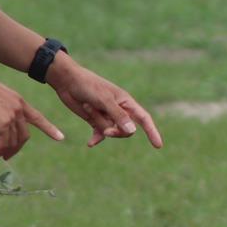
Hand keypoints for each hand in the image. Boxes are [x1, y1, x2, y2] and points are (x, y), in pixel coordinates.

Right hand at [0, 75, 63, 161]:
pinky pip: (3, 143)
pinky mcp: (2, 123)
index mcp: (21, 103)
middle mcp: (20, 110)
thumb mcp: (0, 98)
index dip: (49, 129)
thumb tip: (2, 122)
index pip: (38, 118)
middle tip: (6, 156)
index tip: (60, 138)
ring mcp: (13, 116)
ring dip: (3, 152)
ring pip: (13, 142)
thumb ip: (6, 109)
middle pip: (24, 136)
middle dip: (15, 148)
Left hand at [49, 57, 163, 148]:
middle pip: (127, 130)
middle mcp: (119, 110)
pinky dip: (96, 138)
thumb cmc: (88, 86)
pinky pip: (100, 134)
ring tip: (88, 107)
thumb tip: (132, 131)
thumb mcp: (104, 100)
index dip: (152, 132)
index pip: (144, 119)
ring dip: (99, 124)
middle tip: (106, 131)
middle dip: (117, 132)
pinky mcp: (95, 120)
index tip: (158, 146)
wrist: (68, 81)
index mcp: (126, 102)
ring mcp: (107, 116)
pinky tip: (90, 144)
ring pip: (111, 131)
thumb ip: (118, 116)